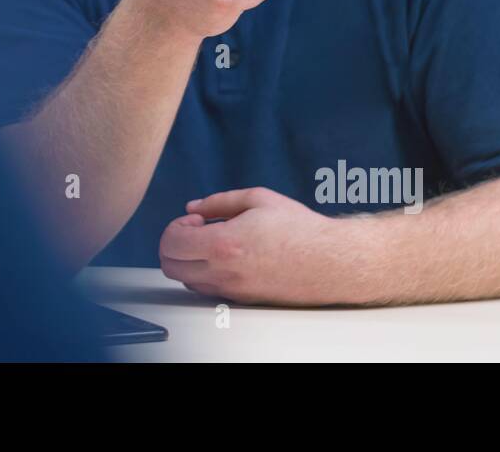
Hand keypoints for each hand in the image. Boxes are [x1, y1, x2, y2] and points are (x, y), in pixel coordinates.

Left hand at [158, 187, 351, 305]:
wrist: (329, 261)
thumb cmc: (299, 229)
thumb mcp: (258, 199)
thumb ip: (219, 202)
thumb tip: (193, 207)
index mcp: (224, 243)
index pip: (171, 242)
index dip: (176, 226)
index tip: (196, 220)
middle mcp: (223, 271)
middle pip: (170, 266)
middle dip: (174, 245)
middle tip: (196, 231)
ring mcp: (232, 290)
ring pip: (186, 281)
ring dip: (188, 260)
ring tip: (213, 243)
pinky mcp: (241, 299)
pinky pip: (207, 289)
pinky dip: (204, 273)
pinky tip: (226, 257)